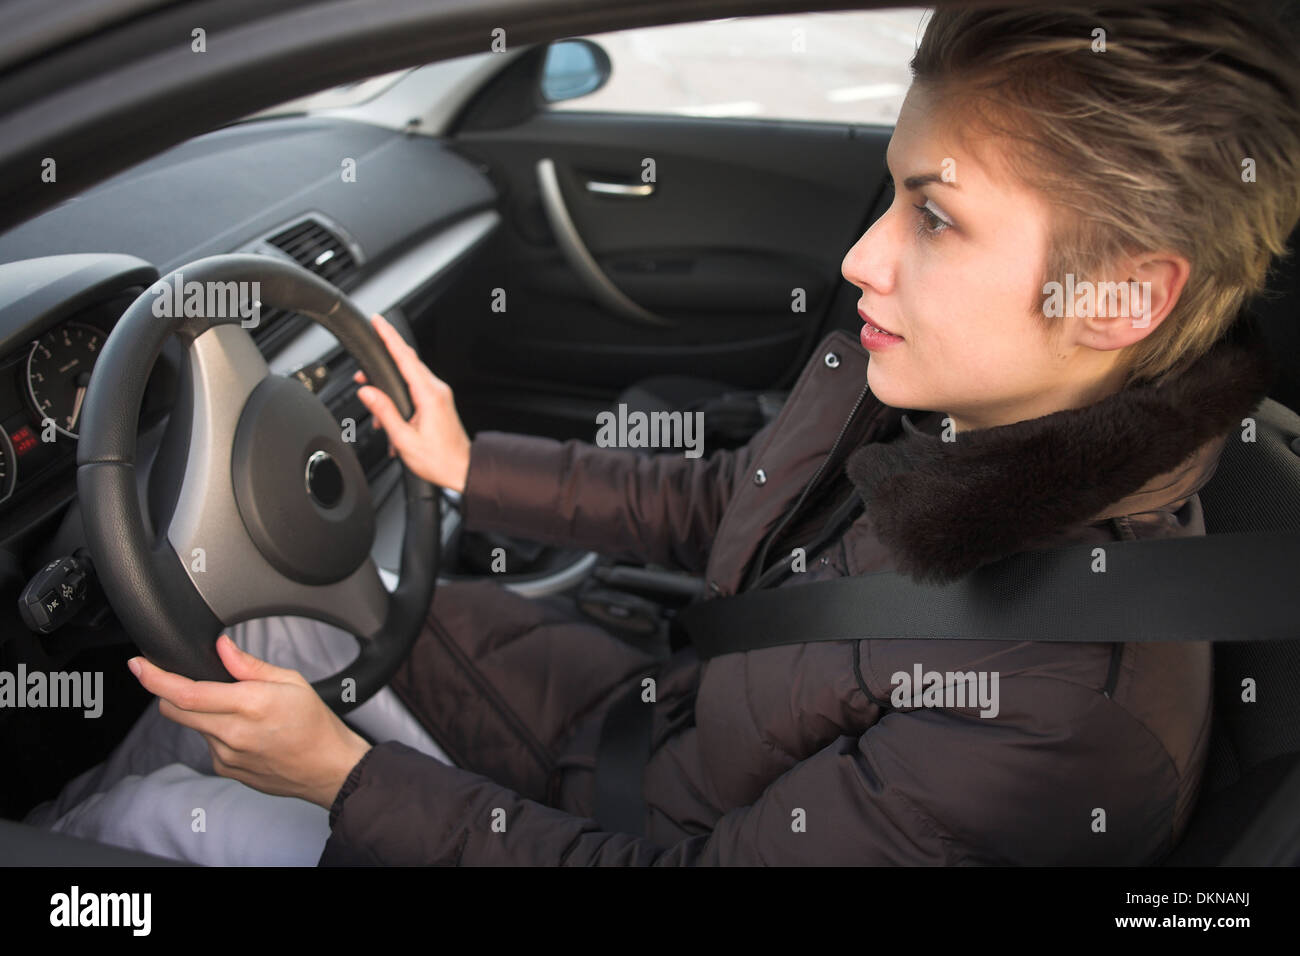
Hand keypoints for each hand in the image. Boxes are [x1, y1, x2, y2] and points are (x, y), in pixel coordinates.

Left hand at [128, 634, 372, 809]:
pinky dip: (215, 730)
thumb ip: (249, 665)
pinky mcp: (226, 769)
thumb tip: (222, 648)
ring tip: (238, 709)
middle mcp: (233, 733)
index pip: (187, 693)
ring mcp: (226, 755)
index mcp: (250, 704)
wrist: (327, 767)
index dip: (155, 678)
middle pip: (175, 711)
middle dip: (166, 691)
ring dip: (200, 712)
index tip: (138, 665)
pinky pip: (207, 742)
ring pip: (192, 726)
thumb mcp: (291, 681)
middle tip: (175, 678)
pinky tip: (244, 730)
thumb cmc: (315, 723)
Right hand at [353, 313, 471, 493]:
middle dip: (383, 360)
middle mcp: (436, 390)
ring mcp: (439, 395)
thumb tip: (367, 391)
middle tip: (362, 368)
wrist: (463, 470)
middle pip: (407, 362)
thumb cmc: (439, 460)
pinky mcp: (438, 402)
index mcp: (428, 395)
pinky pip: (415, 388)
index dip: (389, 337)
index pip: (405, 357)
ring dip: (389, 384)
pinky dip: (399, 395)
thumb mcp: (405, 439)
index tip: (378, 321)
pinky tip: (390, 416)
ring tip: (374, 404)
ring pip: (409, 376)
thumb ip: (385, 412)